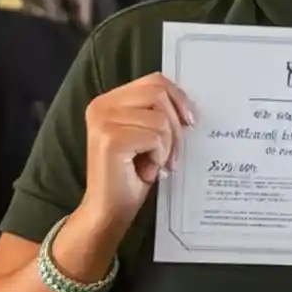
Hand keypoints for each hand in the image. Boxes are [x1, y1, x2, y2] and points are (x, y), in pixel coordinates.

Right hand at [79, 72, 195, 233]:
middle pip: (158, 94)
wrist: (108, 211)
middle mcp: (101, 106)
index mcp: (109, 101)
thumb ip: (157, 113)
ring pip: (160, 118)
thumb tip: (188, 104)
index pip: (154, 81)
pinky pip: (155, 137)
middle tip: (174, 153)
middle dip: (176, 125)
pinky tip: (149, 170)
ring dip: (168, 146)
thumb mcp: (145, 135)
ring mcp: (103, 121)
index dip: (178, 97)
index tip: (190, 120)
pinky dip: (160, 156)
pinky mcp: (110, 139)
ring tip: (159, 164)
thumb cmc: (131, 174)